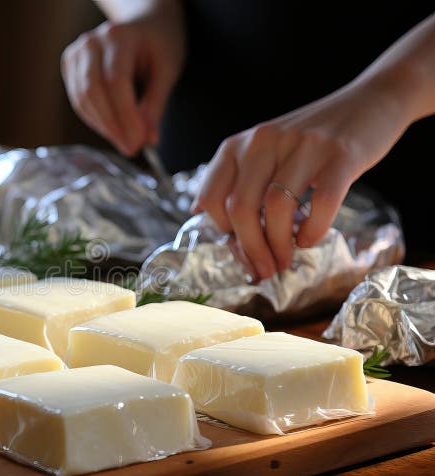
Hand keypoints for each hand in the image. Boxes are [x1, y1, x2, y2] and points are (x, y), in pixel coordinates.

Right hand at [61, 7, 184, 155]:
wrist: (144, 24)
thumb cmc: (158, 44)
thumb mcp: (167, 71)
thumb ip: (156, 105)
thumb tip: (147, 140)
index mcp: (119, 35)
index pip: (116, 81)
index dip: (125, 116)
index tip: (138, 142)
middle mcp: (91, 42)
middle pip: (93, 91)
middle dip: (112, 126)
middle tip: (131, 148)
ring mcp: (76, 53)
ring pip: (82, 100)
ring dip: (103, 127)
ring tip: (125, 142)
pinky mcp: (69, 67)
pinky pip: (78, 101)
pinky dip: (95, 120)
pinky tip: (113, 130)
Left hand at [191, 78, 411, 279]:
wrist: (370, 101)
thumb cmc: (311, 138)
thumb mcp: (264, 151)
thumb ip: (239, 181)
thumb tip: (209, 221)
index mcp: (240, 144)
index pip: (211, 198)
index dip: (222, 233)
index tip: (239, 251)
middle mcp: (264, 141)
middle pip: (240, 208)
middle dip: (250, 249)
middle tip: (264, 269)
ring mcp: (303, 146)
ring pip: (275, 208)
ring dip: (278, 245)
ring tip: (285, 260)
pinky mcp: (340, 156)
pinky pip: (320, 203)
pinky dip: (313, 230)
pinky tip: (309, 239)